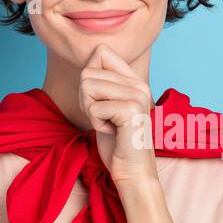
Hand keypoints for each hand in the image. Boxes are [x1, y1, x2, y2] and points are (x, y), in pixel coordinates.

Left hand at [78, 44, 157, 186]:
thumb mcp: (106, 107)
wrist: (133, 172)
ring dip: (90, 110)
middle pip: (88, 72)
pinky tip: (112, 132)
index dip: (89, 75)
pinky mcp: (131, 110)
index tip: (99, 100)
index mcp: (134, 80)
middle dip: (85, 98)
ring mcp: (136, 95)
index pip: (101, 51)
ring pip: (87, 86)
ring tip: (108, 123)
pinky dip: (96, 123)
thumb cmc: (117, 143)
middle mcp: (138, 84)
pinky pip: (93, 107)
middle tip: (103, 117)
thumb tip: (85, 65)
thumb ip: (100, 84)